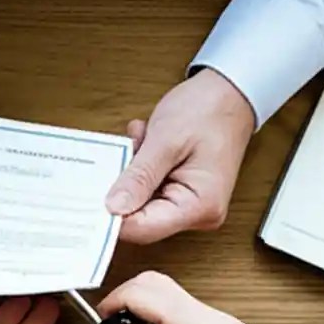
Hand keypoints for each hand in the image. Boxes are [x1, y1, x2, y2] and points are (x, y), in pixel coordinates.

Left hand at [106, 69, 254, 244]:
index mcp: (199, 206)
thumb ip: (138, 178)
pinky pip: (149, 190)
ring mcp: (190, 204)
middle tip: (127, 151)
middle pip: (141, 217)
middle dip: (126, 185)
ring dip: (134, 171)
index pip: (144, 229)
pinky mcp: (181, 193)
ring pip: (141, 201)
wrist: (230, 94)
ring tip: (144, 140)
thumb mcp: (166, 141)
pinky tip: (149, 143)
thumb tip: (113, 208)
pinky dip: (142, 167)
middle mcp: (198, 213)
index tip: (93, 196)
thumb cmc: (209, 111)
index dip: (114, 216)